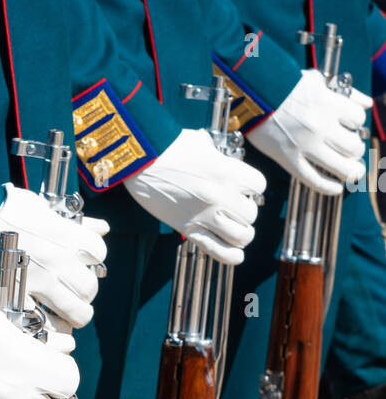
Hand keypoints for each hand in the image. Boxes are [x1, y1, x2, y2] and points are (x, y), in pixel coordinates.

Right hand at [0, 183, 107, 328]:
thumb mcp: (40, 205)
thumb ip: (70, 222)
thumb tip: (101, 228)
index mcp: (65, 236)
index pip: (98, 253)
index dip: (93, 260)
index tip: (83, 264)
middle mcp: (57, 262)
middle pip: (89, 288)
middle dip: (85, 293)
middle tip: (75, 294)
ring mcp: (37, 283)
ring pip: (75, 312)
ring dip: (75, 315)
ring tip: (69, 317)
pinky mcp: (14, 298)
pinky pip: (40, 321)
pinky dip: (45, 325)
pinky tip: (42, 322)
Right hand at [123, 128, 265, 265]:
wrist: (138, 158)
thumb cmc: (167, 145)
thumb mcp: (201, 143)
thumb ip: (218, 156)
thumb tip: (223, 159)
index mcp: (226, 171)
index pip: (259, 186)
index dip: (253, 187)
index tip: (243, 187)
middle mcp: (219, 195)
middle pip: (251, 214)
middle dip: (244, 212)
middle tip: (232, 207)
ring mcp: (203, 215)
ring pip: (242, 236)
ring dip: (240, 233)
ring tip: (233, 227)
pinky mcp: (187, 228)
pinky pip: (218, 251)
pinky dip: (231, 256)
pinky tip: (235, 252)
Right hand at [247, 70, 368, 195]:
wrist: (250, 92)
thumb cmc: (283, 85)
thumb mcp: (317, 81)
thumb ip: (344, 92)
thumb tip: (366, 103)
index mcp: (328, 104)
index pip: (358, 120)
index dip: (356, 123)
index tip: (350, 126)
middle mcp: (319, 126)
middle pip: (353, 146)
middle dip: (355, 148)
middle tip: (349, 149)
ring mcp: (304, 145)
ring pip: (341, 167)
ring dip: (350, 170)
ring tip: (350, 170)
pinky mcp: (288, 158)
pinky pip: (313, 179)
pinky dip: (328, 187)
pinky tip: (336, 187)